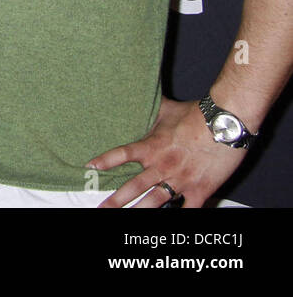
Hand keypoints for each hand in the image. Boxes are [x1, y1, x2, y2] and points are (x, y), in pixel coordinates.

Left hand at [87, 97, 246, 207]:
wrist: (226, 123)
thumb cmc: (196, 114)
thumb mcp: (167, 109)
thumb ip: (150, 110)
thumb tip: (135, 94)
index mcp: (152, 147)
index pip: (122, 154)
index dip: (105, 160)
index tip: (90, 167)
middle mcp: (162, 166)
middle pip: (133, 187)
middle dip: (116, 200)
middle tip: (101, 208)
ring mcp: (180, 180)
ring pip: (154, 201)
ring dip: (138, 211)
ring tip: (125, 218)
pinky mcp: (200, 189)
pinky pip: (187, 209)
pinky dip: (178, 215)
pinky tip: (168, 221)